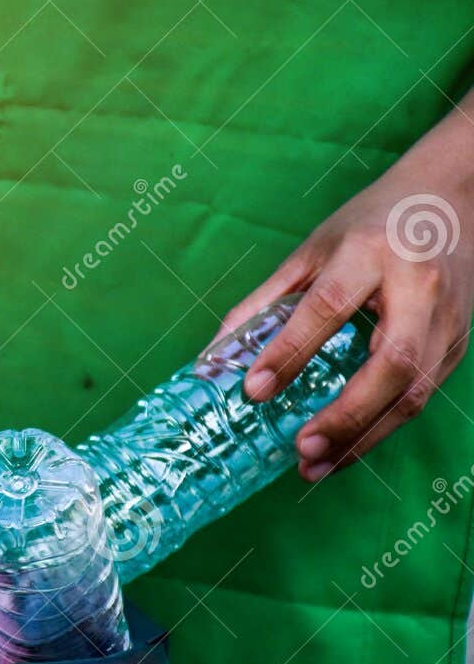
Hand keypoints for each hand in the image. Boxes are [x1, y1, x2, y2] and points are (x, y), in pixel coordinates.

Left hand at [215, 161, 473, 480]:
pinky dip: (383, 428)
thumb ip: (264, 302)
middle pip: (391, 361)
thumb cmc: (370, 223)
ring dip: (365, 437)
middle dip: (346, 414)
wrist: (452, 197)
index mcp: (370, 252)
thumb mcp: (311, 250)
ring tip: (316, 467)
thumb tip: (215, 358)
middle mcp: (419, 285)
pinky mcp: (460, 342)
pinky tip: (347, 449)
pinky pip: (423, 394)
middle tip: (300, 450)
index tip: (254, 390)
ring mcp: (448, 317)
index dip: (290, 351)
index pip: (328, 306)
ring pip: (415, 390)